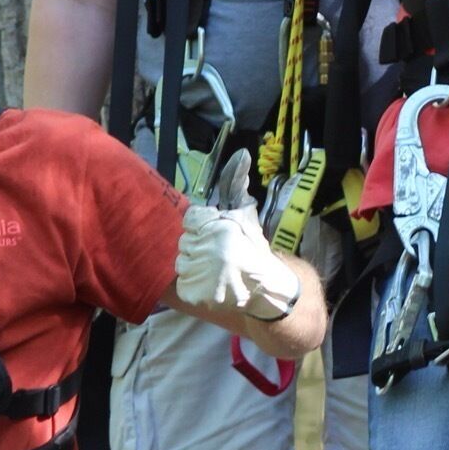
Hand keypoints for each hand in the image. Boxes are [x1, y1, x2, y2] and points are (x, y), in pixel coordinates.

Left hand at [177, 151, 304, 320]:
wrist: (266, 288)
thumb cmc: (254, 249)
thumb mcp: (246, 216)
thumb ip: (237, 187)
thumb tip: (240, 155)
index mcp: (220, 228)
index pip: (191, 220)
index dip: (203, 228)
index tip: (216, 236)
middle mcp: (209, 250)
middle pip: (185, 241)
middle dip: (199, 246)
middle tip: (218, 255)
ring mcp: (201, 274)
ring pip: (182, 262)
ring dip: (195, 265)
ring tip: (214, 270)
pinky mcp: (196, 294)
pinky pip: (182, 282)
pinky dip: (193, 284)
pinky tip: (210, 284)